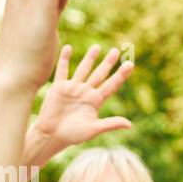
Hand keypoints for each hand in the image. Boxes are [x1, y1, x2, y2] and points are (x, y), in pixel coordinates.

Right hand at [25, 45, 133, 165]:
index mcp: (96, 101)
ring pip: (83, 69)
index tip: (130, 64)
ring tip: (97, 47)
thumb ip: (110, 124)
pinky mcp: (59, 87)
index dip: (121, 75)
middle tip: (116, 50)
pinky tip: (68, 47)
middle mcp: (86, 92)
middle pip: (100, 74)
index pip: (111, 85)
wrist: (52, 135)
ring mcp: (73, 88)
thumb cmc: (73, 135)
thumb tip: (129, 124)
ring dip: (90, 58)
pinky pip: (62, 70)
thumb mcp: (94, 129)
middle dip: (108, 62)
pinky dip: (65, 59)